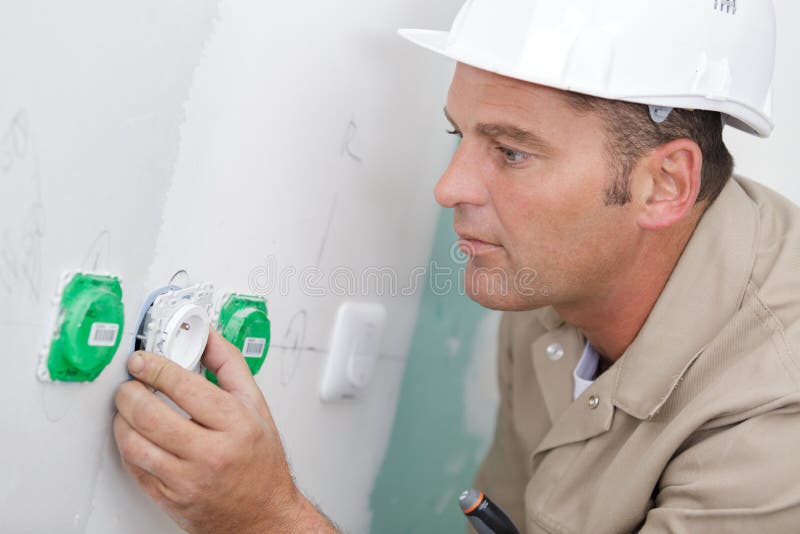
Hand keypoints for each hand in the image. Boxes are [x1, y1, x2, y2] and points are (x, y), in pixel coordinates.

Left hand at [113, 329, 335, 532]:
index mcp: (235, 423)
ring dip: (121, 420)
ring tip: (127, 409)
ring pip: (135, 444)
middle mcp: (211, 453)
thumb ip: (229, 364)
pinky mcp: (170, 499)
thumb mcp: (256, 405)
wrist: (263, 514)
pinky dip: (127, 447)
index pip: (183, 386)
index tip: (142, 361)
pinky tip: (135, 436)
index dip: (154, 367)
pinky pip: (135, 469)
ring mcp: (187, 480)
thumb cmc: (261, 461)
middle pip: (150, 415)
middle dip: (129, 392)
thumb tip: (207, 335)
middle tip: (129, 384)